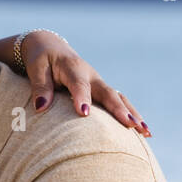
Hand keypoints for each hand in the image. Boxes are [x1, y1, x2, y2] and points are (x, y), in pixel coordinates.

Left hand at [19, 30, 150, 136]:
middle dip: (119, 110)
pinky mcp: (102, 92)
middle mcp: (92, 76)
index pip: (79, 84)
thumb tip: (40, 107)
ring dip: (133, 114)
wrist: (52, 48)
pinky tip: (144, 133)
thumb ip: (40, 87)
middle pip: (108, 93)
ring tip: (145, 133)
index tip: (84, 113)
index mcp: (74, 68)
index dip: (83, 98)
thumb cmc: (42, 60)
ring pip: (119, 99)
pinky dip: (132, 116)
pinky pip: (120, 103)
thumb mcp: (36, 69)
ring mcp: (100, 84)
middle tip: (129, 125)